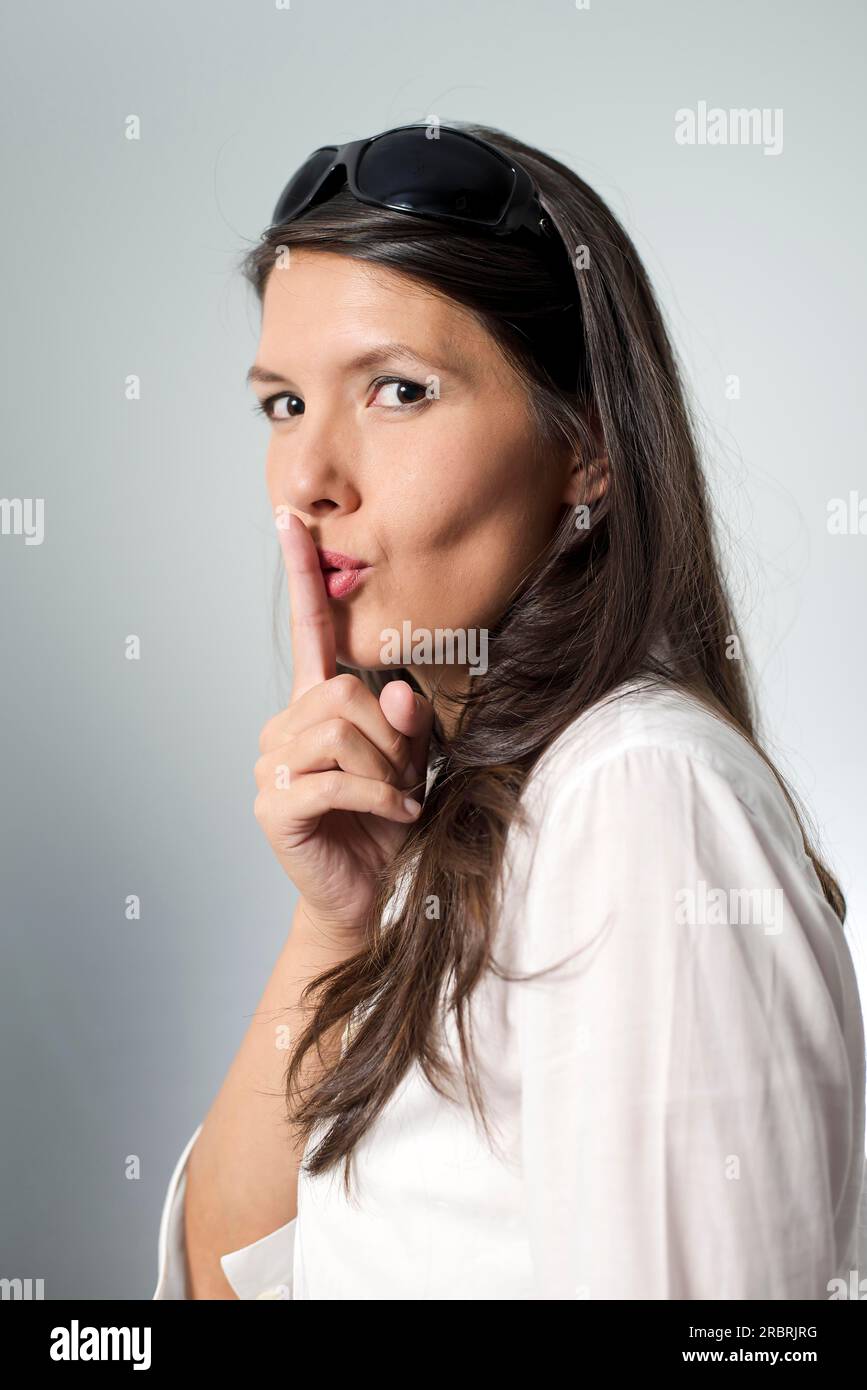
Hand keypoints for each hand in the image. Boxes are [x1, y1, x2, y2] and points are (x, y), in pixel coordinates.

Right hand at [253, 512, 433, 938]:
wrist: (366, 896)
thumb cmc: (385, 824)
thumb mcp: (411, 762)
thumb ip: (408, 722)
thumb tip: (397, 691)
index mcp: (314, 705)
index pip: (307, 628)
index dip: (299, 574)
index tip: (290, 520)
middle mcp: (284, 726)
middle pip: (343, 691)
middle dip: (389, 736)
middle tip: (404, 776)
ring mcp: (273, 764)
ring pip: (341, 730)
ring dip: (386, 767)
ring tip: (398, 797)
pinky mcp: (276, 804)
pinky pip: (337, 779)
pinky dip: (381, 797)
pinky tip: (398, 815)